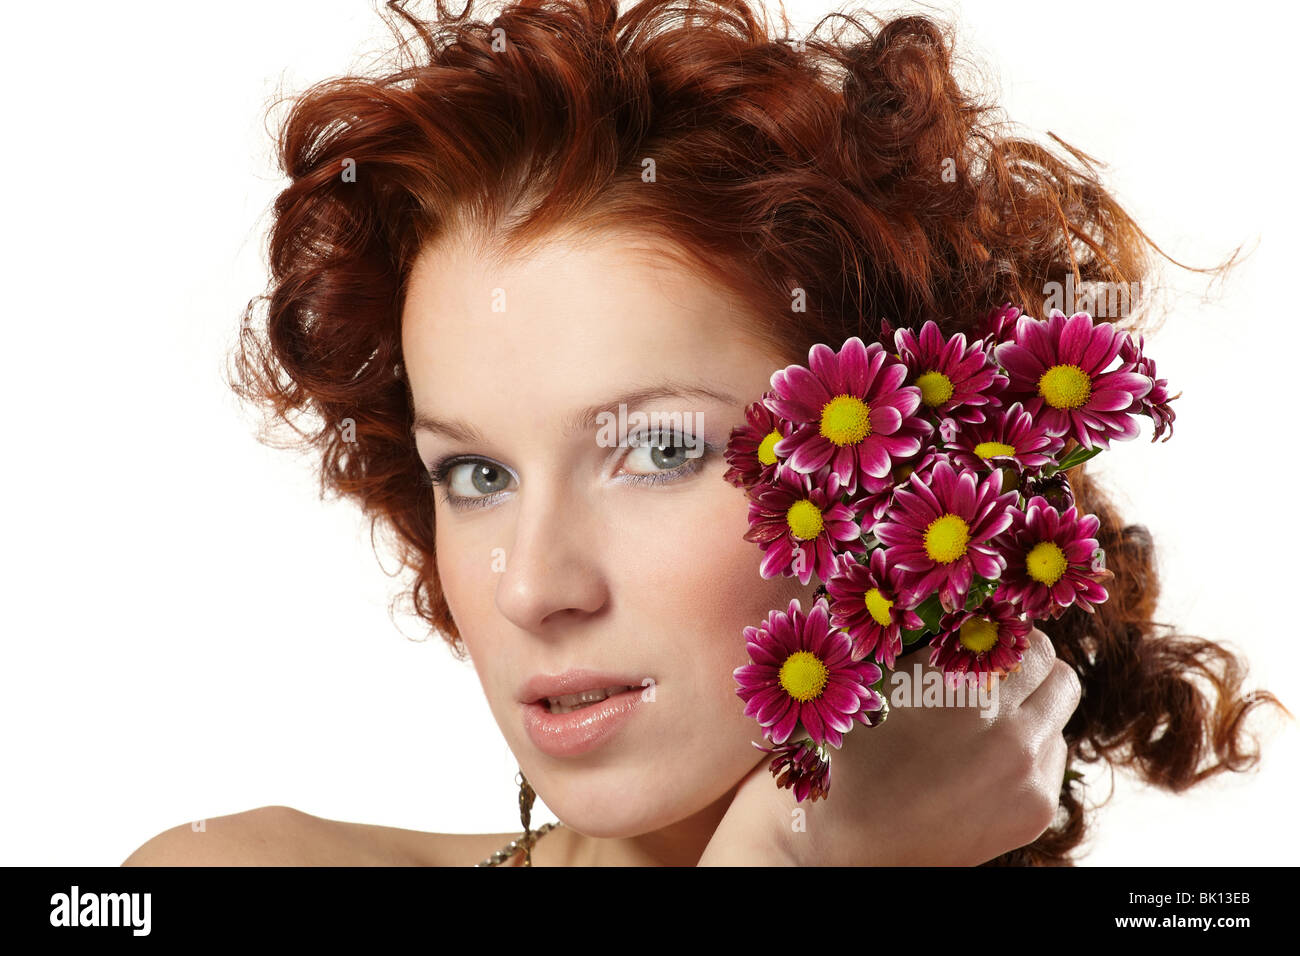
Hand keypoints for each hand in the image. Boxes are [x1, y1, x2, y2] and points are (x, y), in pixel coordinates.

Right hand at [697, 627, 1080, 864]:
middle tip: (999, 665)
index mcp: (963, 689)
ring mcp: (1028, 770)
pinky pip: (1056, 753)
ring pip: (1062, 707)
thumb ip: (914, 646)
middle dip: (1027, 658)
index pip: (1016, 632)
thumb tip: (946, 598)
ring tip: (996, 711)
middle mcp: (1007, 726)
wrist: (864, 847)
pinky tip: (992, 756)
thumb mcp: (873, 689)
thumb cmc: (858, 759)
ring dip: (1035, 700)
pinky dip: (1033, 745)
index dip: (1000, 627)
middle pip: (1053, 662)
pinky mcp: (1038, 806)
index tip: (985, 632)